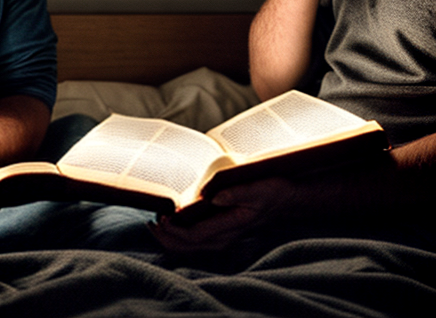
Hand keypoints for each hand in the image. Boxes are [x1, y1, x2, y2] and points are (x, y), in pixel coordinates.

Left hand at [151, 177, 296, 253]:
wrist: (285, 199)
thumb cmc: (270, 190)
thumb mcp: (257, 187)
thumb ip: (236, 192)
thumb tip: (213, 196)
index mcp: (231, 225)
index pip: (196, 235)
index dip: (176, 230)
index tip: (161, 218)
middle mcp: (226, 237)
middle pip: (190, 247)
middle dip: (168, 238)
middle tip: (151, 223)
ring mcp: (224, 238)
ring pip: (193, 249)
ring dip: (172, 241)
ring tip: (155, 226)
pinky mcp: (223, 234)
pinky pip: (198, 244)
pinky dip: (181, 240)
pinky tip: (172, 227)